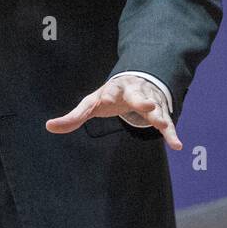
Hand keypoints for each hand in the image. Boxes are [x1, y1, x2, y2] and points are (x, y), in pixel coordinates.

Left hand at [46, 76, 181, 149]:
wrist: (136, 81)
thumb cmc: (109, 95)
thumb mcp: (91, 104)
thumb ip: (74, 117)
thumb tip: (49, 126)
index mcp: (114, 88)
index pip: (110, 89)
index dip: (108, 94)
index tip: (105, 99)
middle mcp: (135, 91)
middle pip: (137, 95)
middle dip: (141, 100)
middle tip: (145, 106)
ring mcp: (149, 101)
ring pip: (155, 107)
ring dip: (159, 115)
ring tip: (162, 122)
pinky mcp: (160, 113)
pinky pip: (167, 124)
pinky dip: (171, 134)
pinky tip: (177, 146)